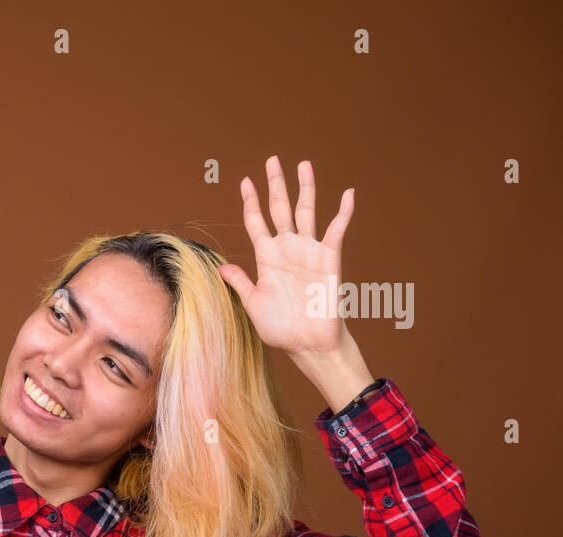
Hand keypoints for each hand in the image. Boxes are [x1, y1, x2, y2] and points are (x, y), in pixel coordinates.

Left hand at [217, 156, 354, 360]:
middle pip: (280, 208)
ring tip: (303, 164)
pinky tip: (348, 193)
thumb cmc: (281, 328)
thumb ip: (240, 281)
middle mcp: (287, 249)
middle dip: (275, 184)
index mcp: (267, 258)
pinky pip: (336, 230)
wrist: (307, 344)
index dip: (250, 202)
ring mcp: (308, 251)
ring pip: (306, 211)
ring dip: (305, 188)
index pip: (256, 222)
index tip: (244, 182)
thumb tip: (221, 266)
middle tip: (272, 160)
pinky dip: (343, 212)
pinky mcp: (329, 259)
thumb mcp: (253, 303)